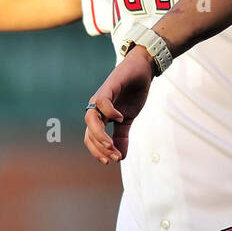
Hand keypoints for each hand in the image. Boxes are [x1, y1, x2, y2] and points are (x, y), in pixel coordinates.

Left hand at [83, 45, 154, 163]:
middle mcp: (97, 109)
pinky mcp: (109, 87)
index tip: (110, 161)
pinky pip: (102, 102)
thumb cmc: (133, 92)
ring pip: (91, 119)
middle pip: (89, 132)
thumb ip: (122, 137)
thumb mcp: (128, 119)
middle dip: (99, 147)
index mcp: (101, 117)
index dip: (98, 152)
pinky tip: (120, 117)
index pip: (91, 138)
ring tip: (111, 144)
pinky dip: (110, 112)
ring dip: (99, 135)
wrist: (142, 69)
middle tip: (113, 157)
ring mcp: (101, 98)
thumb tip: (121, 157)